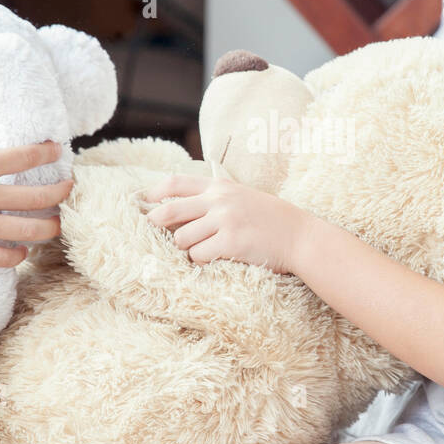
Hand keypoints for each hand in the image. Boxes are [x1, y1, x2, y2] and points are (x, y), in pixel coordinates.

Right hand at [0, 142, 72, 267]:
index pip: (27, 158)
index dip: (48, 153)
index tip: (57, 152)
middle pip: (40, 197)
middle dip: (62, 192)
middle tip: (68, 189)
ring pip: (30, 231)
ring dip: (50, 226)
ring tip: (55, 223)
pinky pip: (4, 258)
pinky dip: (18, 255)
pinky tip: (21, 250)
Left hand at [141, 174, 310, 273]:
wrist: (300, 236)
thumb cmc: (271, 220)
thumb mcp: (243, 197)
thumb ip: (215, 198)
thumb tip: (179, 211)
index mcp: (221, 187)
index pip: (176, 183)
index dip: (154, 193)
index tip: (143, 202)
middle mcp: (220, 200)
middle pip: (170, 211)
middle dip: (155, 224)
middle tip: (150, 233)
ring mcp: (225, 221)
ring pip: (182, 238)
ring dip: (185, 249)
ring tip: (201, 251)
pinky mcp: (230, 243)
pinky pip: (198, 255)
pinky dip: (200, 261)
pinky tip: (214, 260)